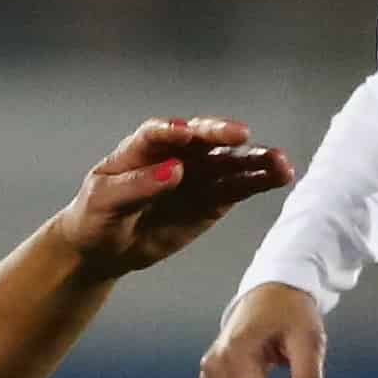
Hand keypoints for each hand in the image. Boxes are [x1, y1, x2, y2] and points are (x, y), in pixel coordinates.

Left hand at [54, 118, 292, 278]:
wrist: (105, 247)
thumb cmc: (96, 216)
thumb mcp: (104, 201)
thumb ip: (137, 186)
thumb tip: (174, 169)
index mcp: (142, 147)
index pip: (157, 132)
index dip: (171, 130)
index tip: (185, 131)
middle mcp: (177, 152)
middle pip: (202, 138)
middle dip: (221, 135)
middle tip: (240, 135)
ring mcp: (198, 174)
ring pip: (230, 161)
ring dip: (255, 159)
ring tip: (279, 162)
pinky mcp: (214, 198)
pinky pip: (240, 186)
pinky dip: (260, 180)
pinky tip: (280, 175)